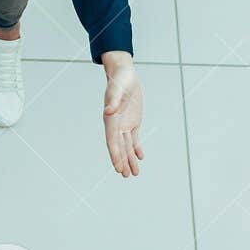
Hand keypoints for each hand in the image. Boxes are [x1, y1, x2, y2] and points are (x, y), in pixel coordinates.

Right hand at [102, 55, 143, 178]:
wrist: (124, 73)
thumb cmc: (119, 79)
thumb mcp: (117, 88)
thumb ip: (113, 100)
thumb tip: (108, 111)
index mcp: (111, 119)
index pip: (112, 141)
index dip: (115, 155)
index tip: (118, 167)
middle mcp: (116, 124)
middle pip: (119, 147)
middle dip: (123, 161)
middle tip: (126, 176)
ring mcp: (124, 124)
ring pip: (127, 145)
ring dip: (130, 159)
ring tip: (134, 173)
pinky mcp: (133, 121)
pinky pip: (134, 138)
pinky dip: (137, 148)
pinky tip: (140, 157)